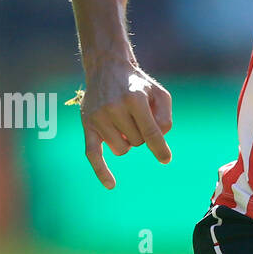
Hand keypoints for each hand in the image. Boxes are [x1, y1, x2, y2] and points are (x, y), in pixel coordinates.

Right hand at [79, 61, 172, 187]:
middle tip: (136, 117)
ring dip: (127, 143)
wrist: (107, 69)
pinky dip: (101, 171)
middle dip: (141, 135)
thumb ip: (165, 118)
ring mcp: (99, 117)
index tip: (165, 159)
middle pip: (137, 142)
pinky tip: (111, 184)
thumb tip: (159, 142)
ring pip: (121, 150)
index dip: (160, 148)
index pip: (150, 132)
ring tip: (124, 124)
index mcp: (135, 99)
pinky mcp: (87, 125)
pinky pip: (92, 154)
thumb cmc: (138, 85)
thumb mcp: (160, 94)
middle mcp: (114, 108)